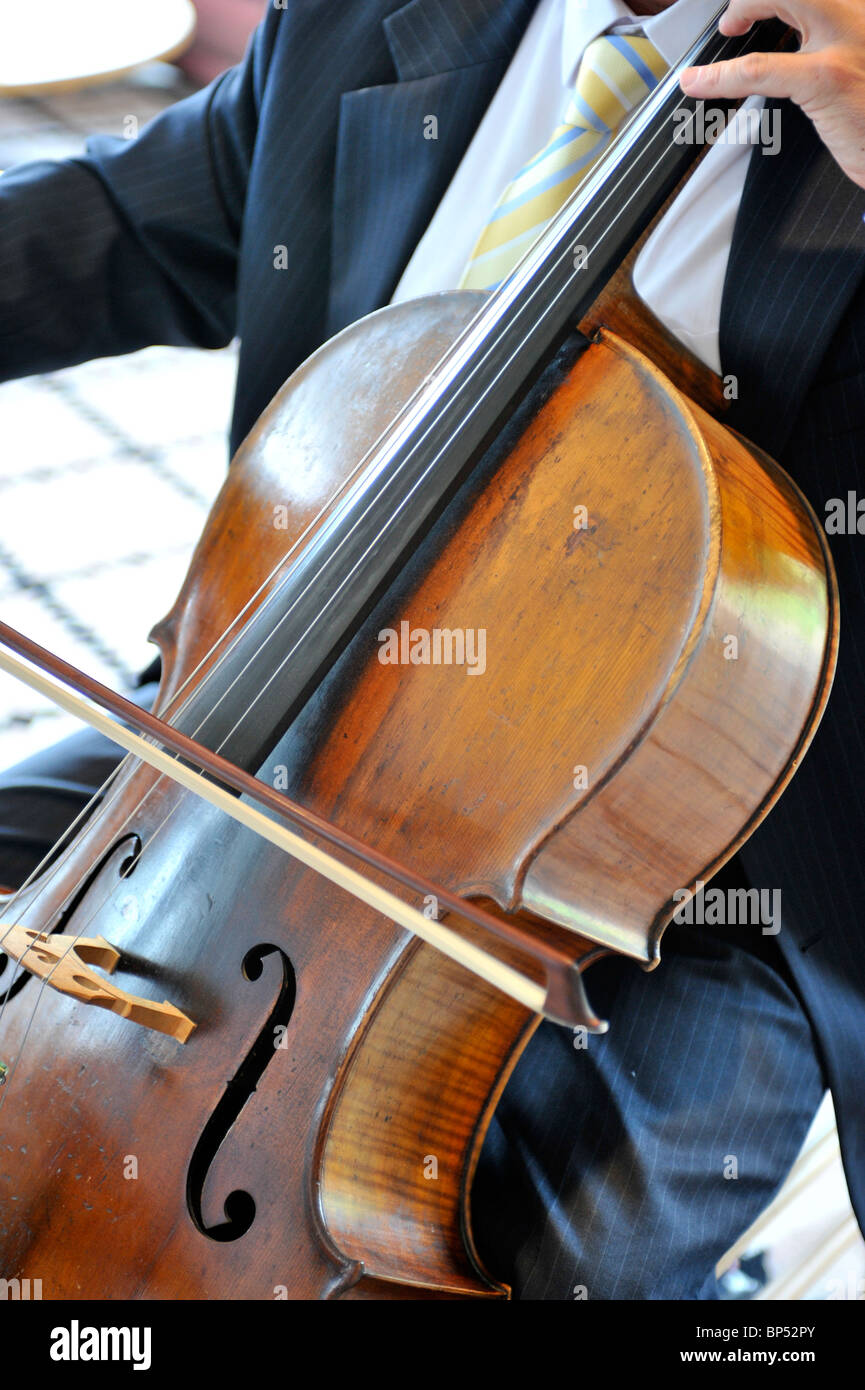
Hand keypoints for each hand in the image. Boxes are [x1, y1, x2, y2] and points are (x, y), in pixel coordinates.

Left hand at [680, 1, 864, 188]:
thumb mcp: (858, 55)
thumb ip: (829, 34)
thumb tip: (790, 31)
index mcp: (861, 6)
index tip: (760, 3)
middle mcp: (859, 9)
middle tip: (739, 14)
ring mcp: (846, 37)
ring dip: (743, 6)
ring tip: (728, 28)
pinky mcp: (827, 77)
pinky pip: (760, 69)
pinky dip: (721, 76)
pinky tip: (699, 82)